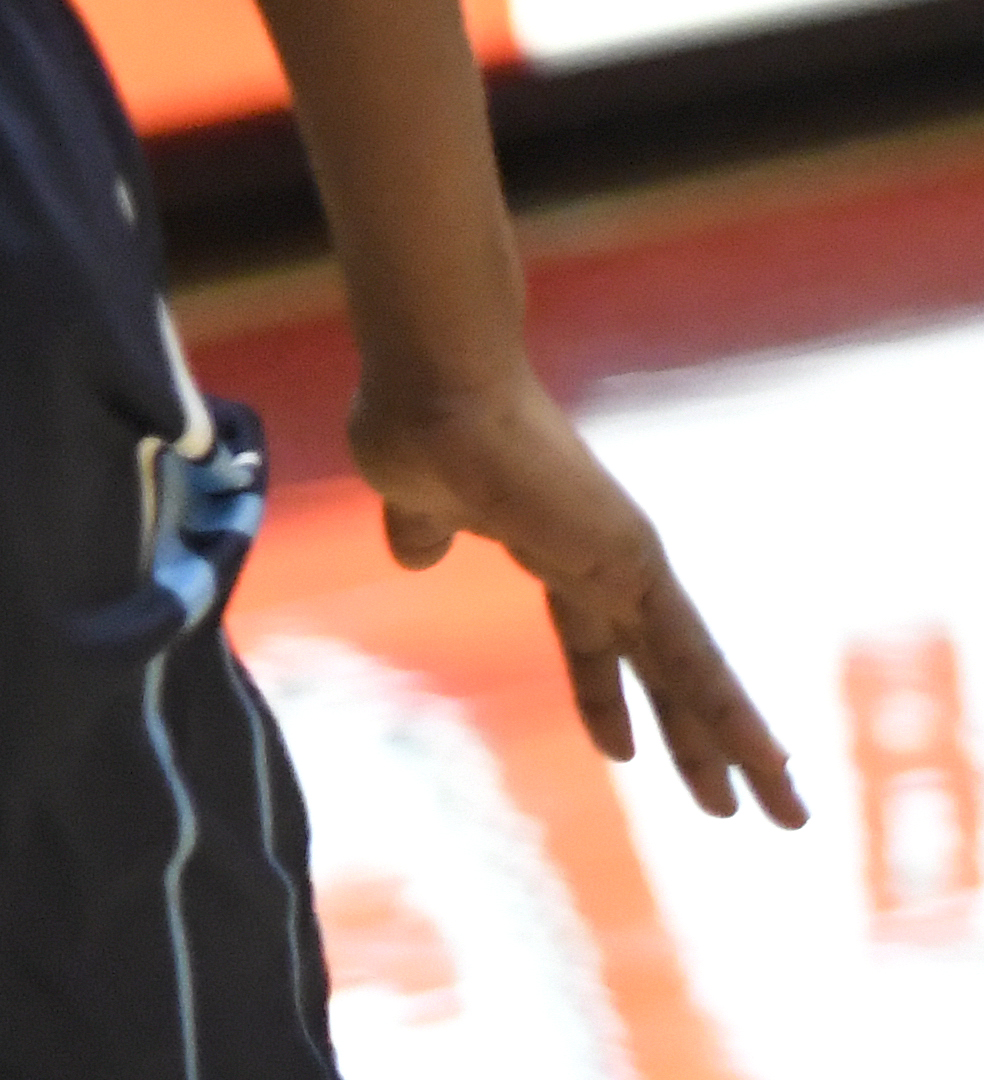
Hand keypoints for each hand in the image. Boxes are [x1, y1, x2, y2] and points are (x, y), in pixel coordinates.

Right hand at [345, 370, 802, 826]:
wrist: (432, 388)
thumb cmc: (414, 426)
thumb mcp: (412, 499)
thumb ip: (422, 530)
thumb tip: (416, 558)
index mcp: (553, 548)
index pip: (594, 640)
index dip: (607, 695)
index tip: (624, 749)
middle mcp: (606, 559)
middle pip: (664, 670)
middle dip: (701, 740)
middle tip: (742, 804)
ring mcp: (626, 563)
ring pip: (696, 676)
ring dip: (743, 747)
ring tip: (788, 812)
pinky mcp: (636, 567)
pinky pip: (694, 658)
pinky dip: (732, 714)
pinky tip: (766, 759)